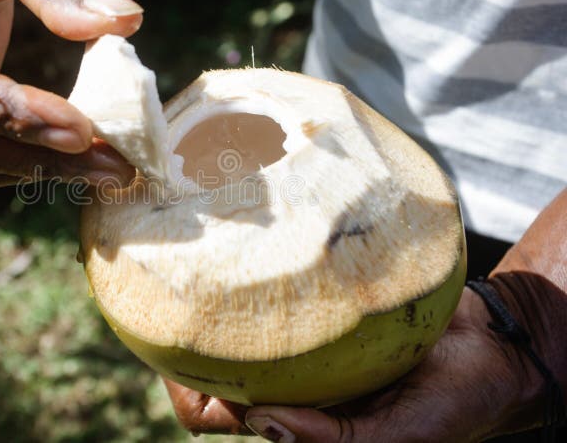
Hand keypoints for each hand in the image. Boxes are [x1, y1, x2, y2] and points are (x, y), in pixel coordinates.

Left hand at [167, 288, 546, 441]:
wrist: (494, 349)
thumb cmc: (449, 407)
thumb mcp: (397, 437)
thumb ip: (334, 441)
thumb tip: (262, 423)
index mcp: (294, 416)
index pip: (215, 413)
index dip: (187, 393)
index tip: (178, 361)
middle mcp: (288, 377)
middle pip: (210, 361)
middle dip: (184, 340)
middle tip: (176, 296)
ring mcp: (302, 336)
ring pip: (237, 320)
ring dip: (216, 300)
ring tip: (199, 264)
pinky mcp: (323, 300)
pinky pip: (279, 288)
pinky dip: (261, 274)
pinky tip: (250, 247)